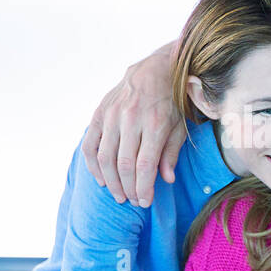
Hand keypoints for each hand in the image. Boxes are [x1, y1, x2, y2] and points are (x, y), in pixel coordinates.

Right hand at [81, 41, 185, 207]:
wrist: (155, 69)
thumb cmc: (171, 101)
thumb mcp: (180, 126)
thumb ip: (171, 153)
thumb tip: (166, 179)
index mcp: (154, 123)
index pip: (144, 166)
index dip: (143, 188)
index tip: (145, 202)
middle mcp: (130, 119)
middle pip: (124, 165)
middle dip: (128, 189)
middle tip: (133, 202)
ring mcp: (112, 115)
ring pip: (105, 158)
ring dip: (111, 182)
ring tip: (119, 195)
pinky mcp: (99, 113)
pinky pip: (90, 145)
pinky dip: (93, 166)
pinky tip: (101, 179)